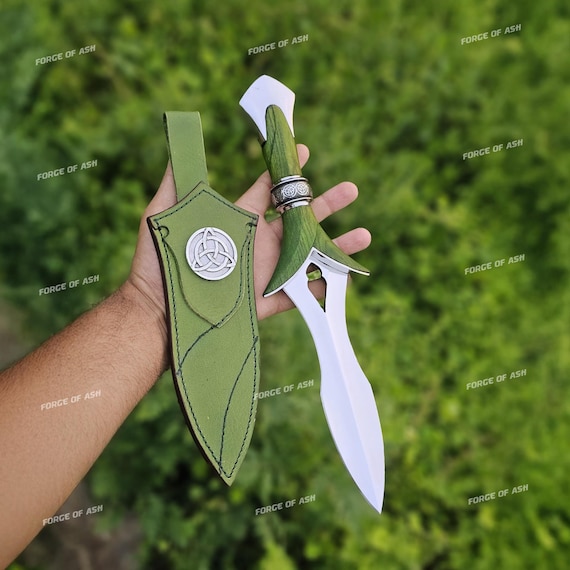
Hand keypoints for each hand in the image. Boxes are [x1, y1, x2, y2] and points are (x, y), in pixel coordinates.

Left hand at [126, 145, 370, 324]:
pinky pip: (300, 294)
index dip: (285, 170)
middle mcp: (257, 243)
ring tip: (364, 235)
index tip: (302, 150)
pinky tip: (344, 278)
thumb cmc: (157, 264)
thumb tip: (177, 146)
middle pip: (299, 219)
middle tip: (351, 190)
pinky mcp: (266, 302)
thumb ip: (175, 184)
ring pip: (308, 255)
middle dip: (326, 203)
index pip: (268, 190)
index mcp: (238, 220)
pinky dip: (322, 288)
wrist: (157, 313)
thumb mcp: (163, 217)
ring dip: (336, 245)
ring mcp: (264, 272)